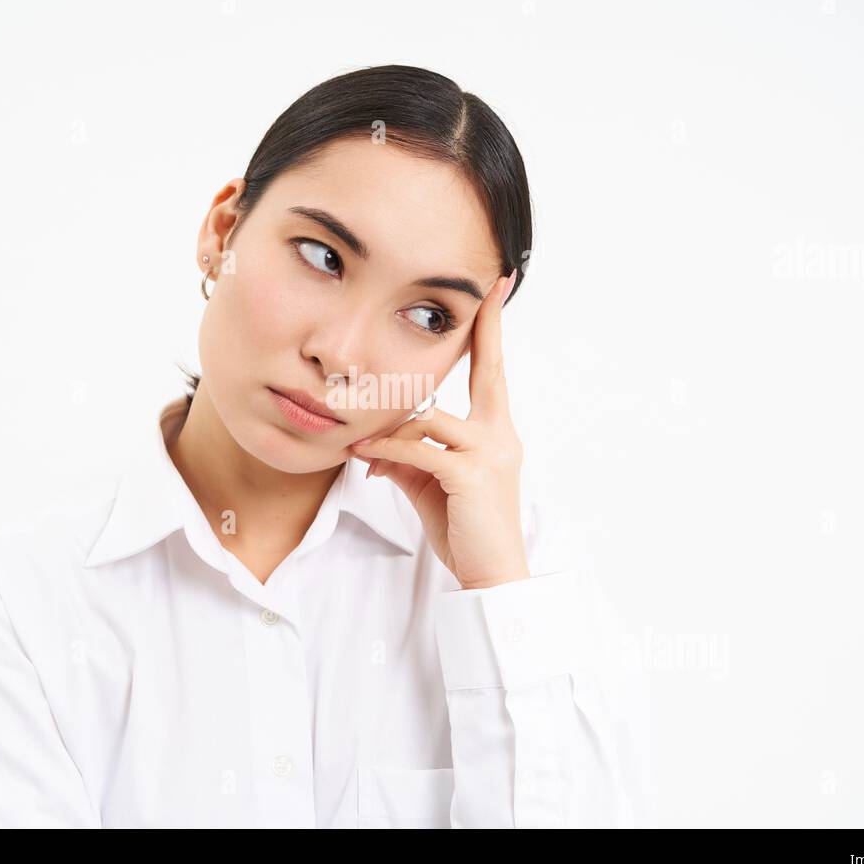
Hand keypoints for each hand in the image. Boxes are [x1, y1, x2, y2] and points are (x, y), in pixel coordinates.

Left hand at [349, 268, 528, 589]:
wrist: (491, 574)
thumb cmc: (464, 530)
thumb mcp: (428, 486)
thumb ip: (406, 457)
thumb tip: (372, 446)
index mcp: (496, 433)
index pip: (492, 372)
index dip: (491, 332)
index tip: (494, 292)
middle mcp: (500, 435)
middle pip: (488, 371)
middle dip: (486, 328)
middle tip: (488, 288)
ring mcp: (489, 452)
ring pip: (429, 418)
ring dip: (392, 431)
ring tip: (363, 448)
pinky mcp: (470, 474)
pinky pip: (419, 449)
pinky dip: (387, 451)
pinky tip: (365, 458)